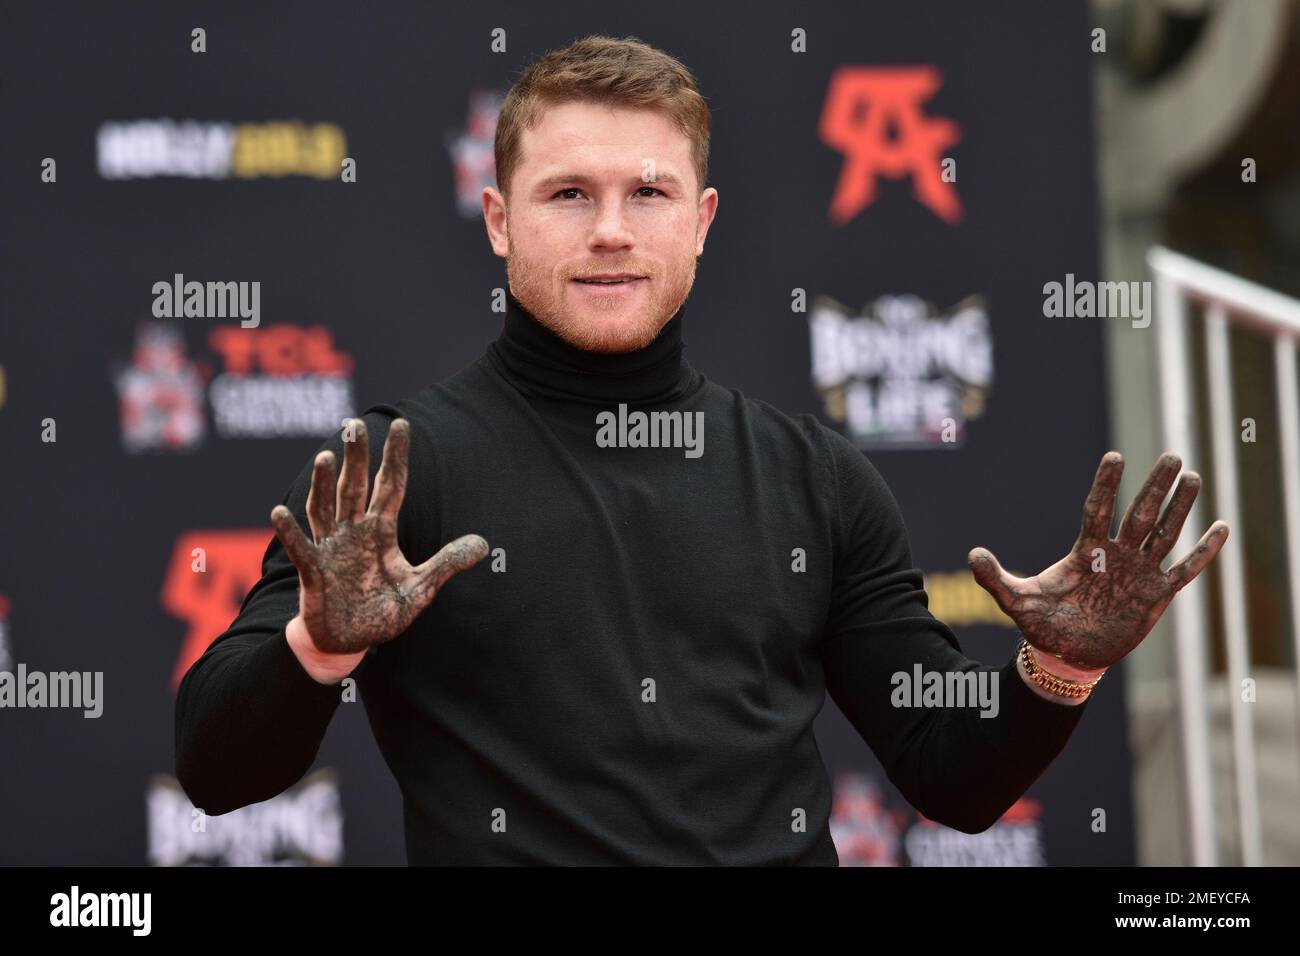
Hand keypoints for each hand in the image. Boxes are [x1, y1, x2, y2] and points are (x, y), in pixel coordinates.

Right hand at [271, 417, 488, 660]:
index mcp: (380, 532)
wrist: (349, 643)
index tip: (401, 425)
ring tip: (327, 457)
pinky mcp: (314, 573)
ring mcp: (331, 550)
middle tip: (355, 424)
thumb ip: (447, 564)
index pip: (390, 486)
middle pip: (354, 488)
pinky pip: (301, 549)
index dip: (396, 457)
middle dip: (356, 458)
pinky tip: (280, 512)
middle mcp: (354, 533)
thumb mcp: (421, 589)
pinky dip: (291, 532)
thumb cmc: (380, 612)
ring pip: (326, 509)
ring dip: (324, 484)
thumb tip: (484, 544)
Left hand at [967, 451, 1228, 670]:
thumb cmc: (1041, 624)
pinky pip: (1184, 570)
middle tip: (1172, 456)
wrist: (1066, 656)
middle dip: (1155, 486)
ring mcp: (1137, 572)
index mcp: (1084, 550)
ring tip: (1193, 477)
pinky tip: (1220, 528)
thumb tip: (972, 554)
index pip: (1097, 509)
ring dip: (1180, 507)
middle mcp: (1115, 554)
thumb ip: (994, 578)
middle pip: (1138, 513)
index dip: (1106, 485)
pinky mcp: (1155, 595)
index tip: (1114, 456)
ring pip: (1163, 533)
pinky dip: (1202, 552)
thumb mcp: (1016, 601)